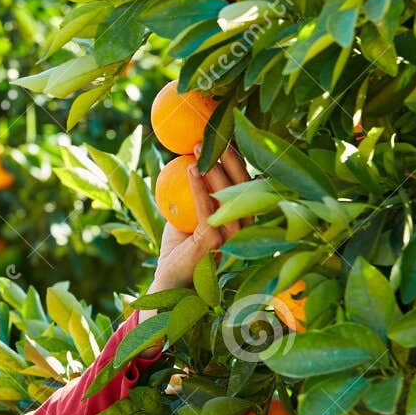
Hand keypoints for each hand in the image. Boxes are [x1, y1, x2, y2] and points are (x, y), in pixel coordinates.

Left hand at [144, 142, 251, 307]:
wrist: (170, 282)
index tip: (228, 133)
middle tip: (215, 133)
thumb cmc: (180, 248)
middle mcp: (244, 229)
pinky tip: (190, 169)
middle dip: (231, 157)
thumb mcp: (188, 214)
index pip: (246, 184)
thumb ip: (195, 191)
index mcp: (242, 220)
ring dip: (214, 168)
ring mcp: (232, 238)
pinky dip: (199, 188)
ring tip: (198, 146)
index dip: (239, 158)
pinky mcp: (214, 246)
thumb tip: (189, 155)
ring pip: (230, 197)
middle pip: (245, 186)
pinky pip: (207, 211)